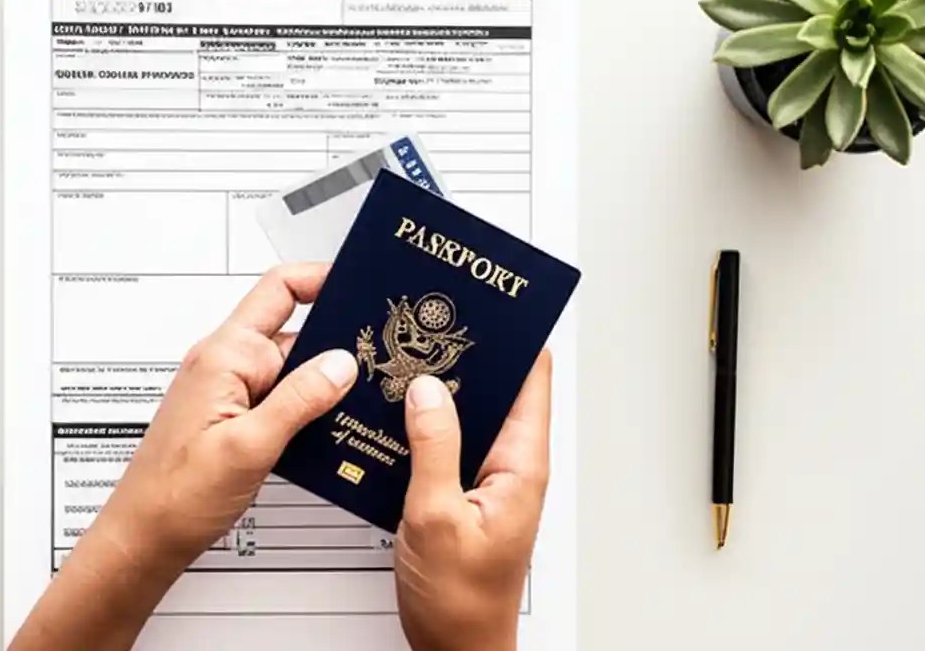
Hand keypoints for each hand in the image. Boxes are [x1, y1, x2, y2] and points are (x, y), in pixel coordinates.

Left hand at [102, 263, 357, 566]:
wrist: (145, 537)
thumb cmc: (175, 494)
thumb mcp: (249, 446)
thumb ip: (299, 399)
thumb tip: (342, 362)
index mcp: (225, 356)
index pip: (280, 290)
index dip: (322, 277)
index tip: (360, 285)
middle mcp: (227, 364)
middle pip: (296, 330)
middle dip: (338, 340)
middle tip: (380, 356)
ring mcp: (232, 391)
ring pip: (294, 369)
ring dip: (326, 381)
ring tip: (364, 398)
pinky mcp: (237, 417)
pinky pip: (284, 398)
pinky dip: (311, 407)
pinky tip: (332, 428)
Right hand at [394, 351, 551, 650]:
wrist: (457, 650)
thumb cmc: (461, 603)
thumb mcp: (436, 516)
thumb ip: (432, 446)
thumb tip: (426, 389)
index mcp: (521, 464)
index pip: (531, 379)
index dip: (512, 338)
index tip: (484, 308)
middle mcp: (511, 466)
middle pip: (497, 390)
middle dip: (464, 357)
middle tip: (427, 327)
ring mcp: (487, 479)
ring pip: (467, 415)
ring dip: (438, 392)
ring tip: (403, 365)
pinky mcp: (463, 493)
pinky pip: (446, 444)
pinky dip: (423, 426)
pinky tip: (393, 419)